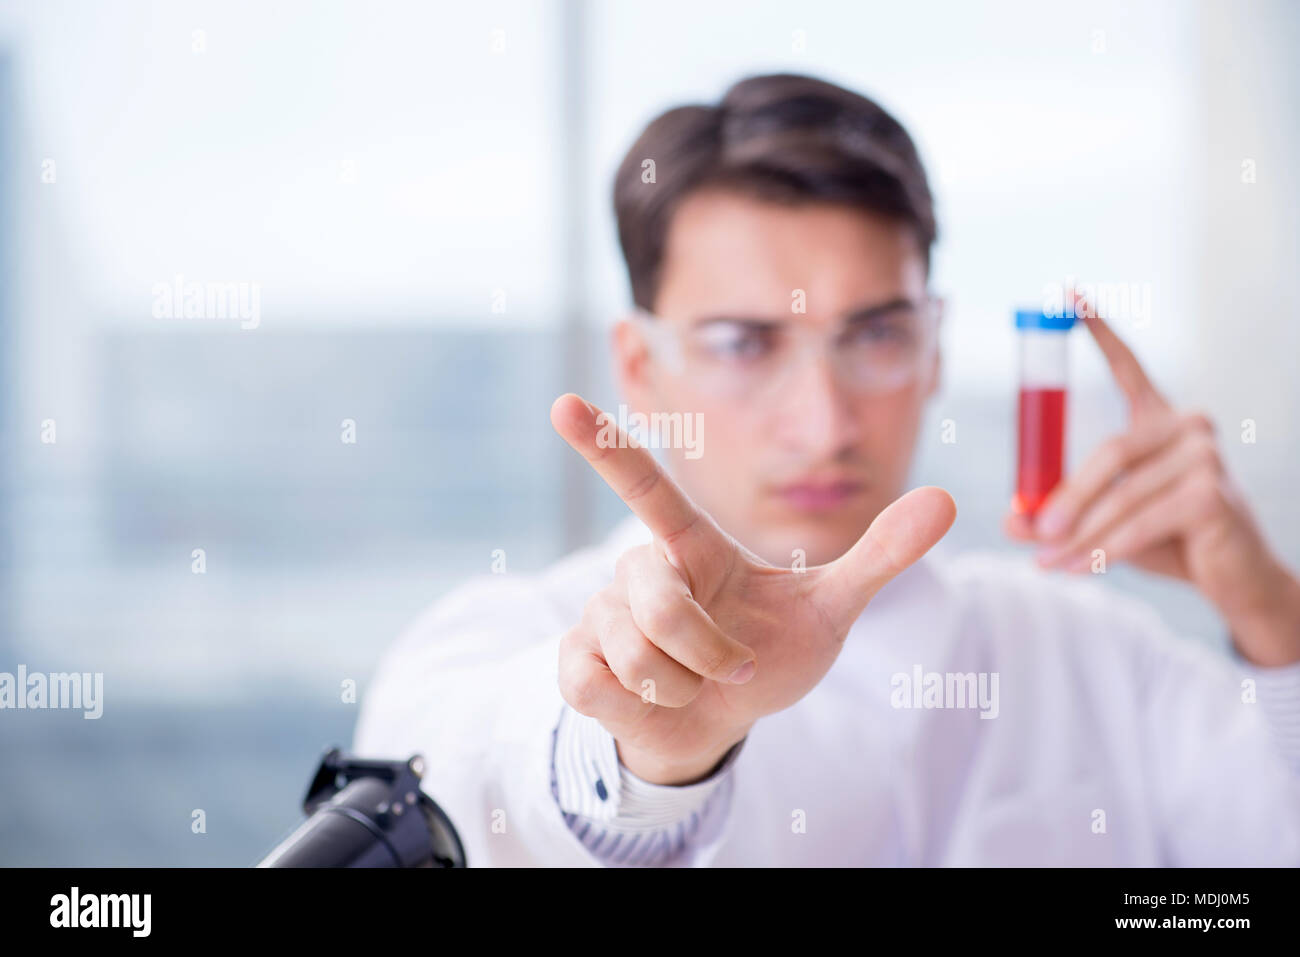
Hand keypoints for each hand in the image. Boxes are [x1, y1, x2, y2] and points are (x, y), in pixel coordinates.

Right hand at [551, 393, 956, 784]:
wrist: (719, 723)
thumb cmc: (767, 653)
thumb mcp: (830, 608)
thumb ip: (879, 554)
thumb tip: (947, 499)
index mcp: (693, 546)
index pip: (647, 490)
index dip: (605, 447)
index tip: (562, 403)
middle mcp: (638, 571)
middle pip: (659, 608)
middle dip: (710, 654)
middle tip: (731, 665)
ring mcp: (600, 615)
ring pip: (634, 656)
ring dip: (682, 686)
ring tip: (691, 683)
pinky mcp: (574, 663)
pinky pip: (594, 686)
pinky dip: (638, 707)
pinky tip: (648, 699)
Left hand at [1004, 297, 1299, 665]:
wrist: (1233, 577)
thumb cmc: (1169, 541)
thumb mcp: (1105, 524)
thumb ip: (1058, 518)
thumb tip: (1009, 520)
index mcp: (1160, 419)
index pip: (1127, 365)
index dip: (1098, 328)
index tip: (1067, 294)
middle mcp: (1187, 426)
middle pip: (1108, 455)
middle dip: (1065, 499)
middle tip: (1033, 532)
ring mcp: (1204, 457)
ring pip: (1119, 496)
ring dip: (1079, 535)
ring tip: (1048, 562)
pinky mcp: (1211, 496)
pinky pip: (1140, 523)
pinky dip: (1104, 550)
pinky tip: (1079, 568)